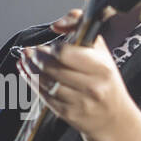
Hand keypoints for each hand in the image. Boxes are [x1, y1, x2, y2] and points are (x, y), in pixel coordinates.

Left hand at [16, 8, 138, 140]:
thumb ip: (81, 27)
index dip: (52, 47)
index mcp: (101, 68)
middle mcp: (91, 86)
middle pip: (51, 68)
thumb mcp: (101, 51)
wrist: (114, 117)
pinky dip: (32, 82)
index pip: (66, 53)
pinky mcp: (68, 114)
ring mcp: (79, 102)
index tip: (48, 45)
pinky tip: (27, 73)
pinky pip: (44, 96)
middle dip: (35, 57)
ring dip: (30, 69)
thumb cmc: (106, 80)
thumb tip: (57, 24)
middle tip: (29, 50)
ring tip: (26, 59)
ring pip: (45, 82)